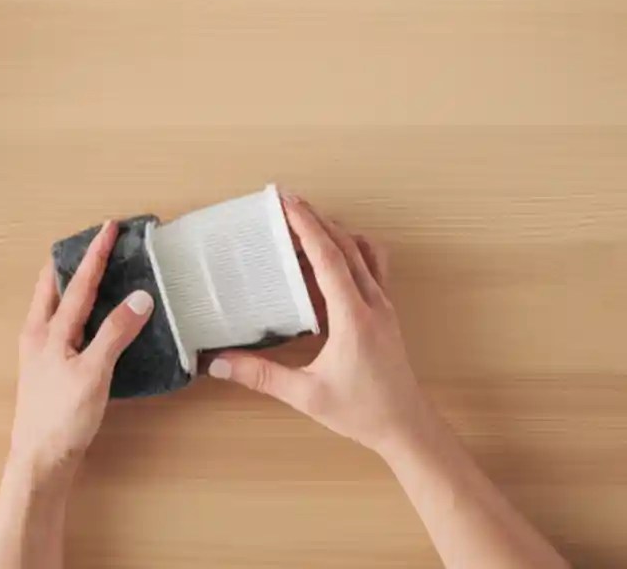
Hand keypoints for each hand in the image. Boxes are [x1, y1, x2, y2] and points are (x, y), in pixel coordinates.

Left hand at [8, 222, 153, 482]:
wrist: (39, 460)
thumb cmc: (63, 417)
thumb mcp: (93, 373)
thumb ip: (115, 333)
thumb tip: (139, 298)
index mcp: (47, 330)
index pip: (77, 282)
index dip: (95, 253)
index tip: (109, 226)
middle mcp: (38, 334)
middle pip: (54, 285)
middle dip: (74, 261)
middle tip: (97, 243)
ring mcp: (39, 351)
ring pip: (54, 305)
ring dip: (73, 284)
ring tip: (94, 270)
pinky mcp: (45, 368)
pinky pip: (60, 325)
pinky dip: (76, 310)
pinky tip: (90, 318)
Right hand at [206, 195, 434, 455]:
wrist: (407, 426)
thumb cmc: (362, 412)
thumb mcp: (306, 395)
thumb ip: (261, 376)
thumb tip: (219, 363)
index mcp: (354, 317)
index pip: (328, 258)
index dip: (306, 226)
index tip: (286, 202)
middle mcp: (373, 303)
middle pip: (345, 244)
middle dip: (315, 218)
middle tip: (285, 200)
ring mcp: (383, 305)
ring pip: (362, 252)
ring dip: (335, 231)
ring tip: (305, 224)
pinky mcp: (385, 312)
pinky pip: (372, 268)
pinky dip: (351, 251)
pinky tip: (332, 258)